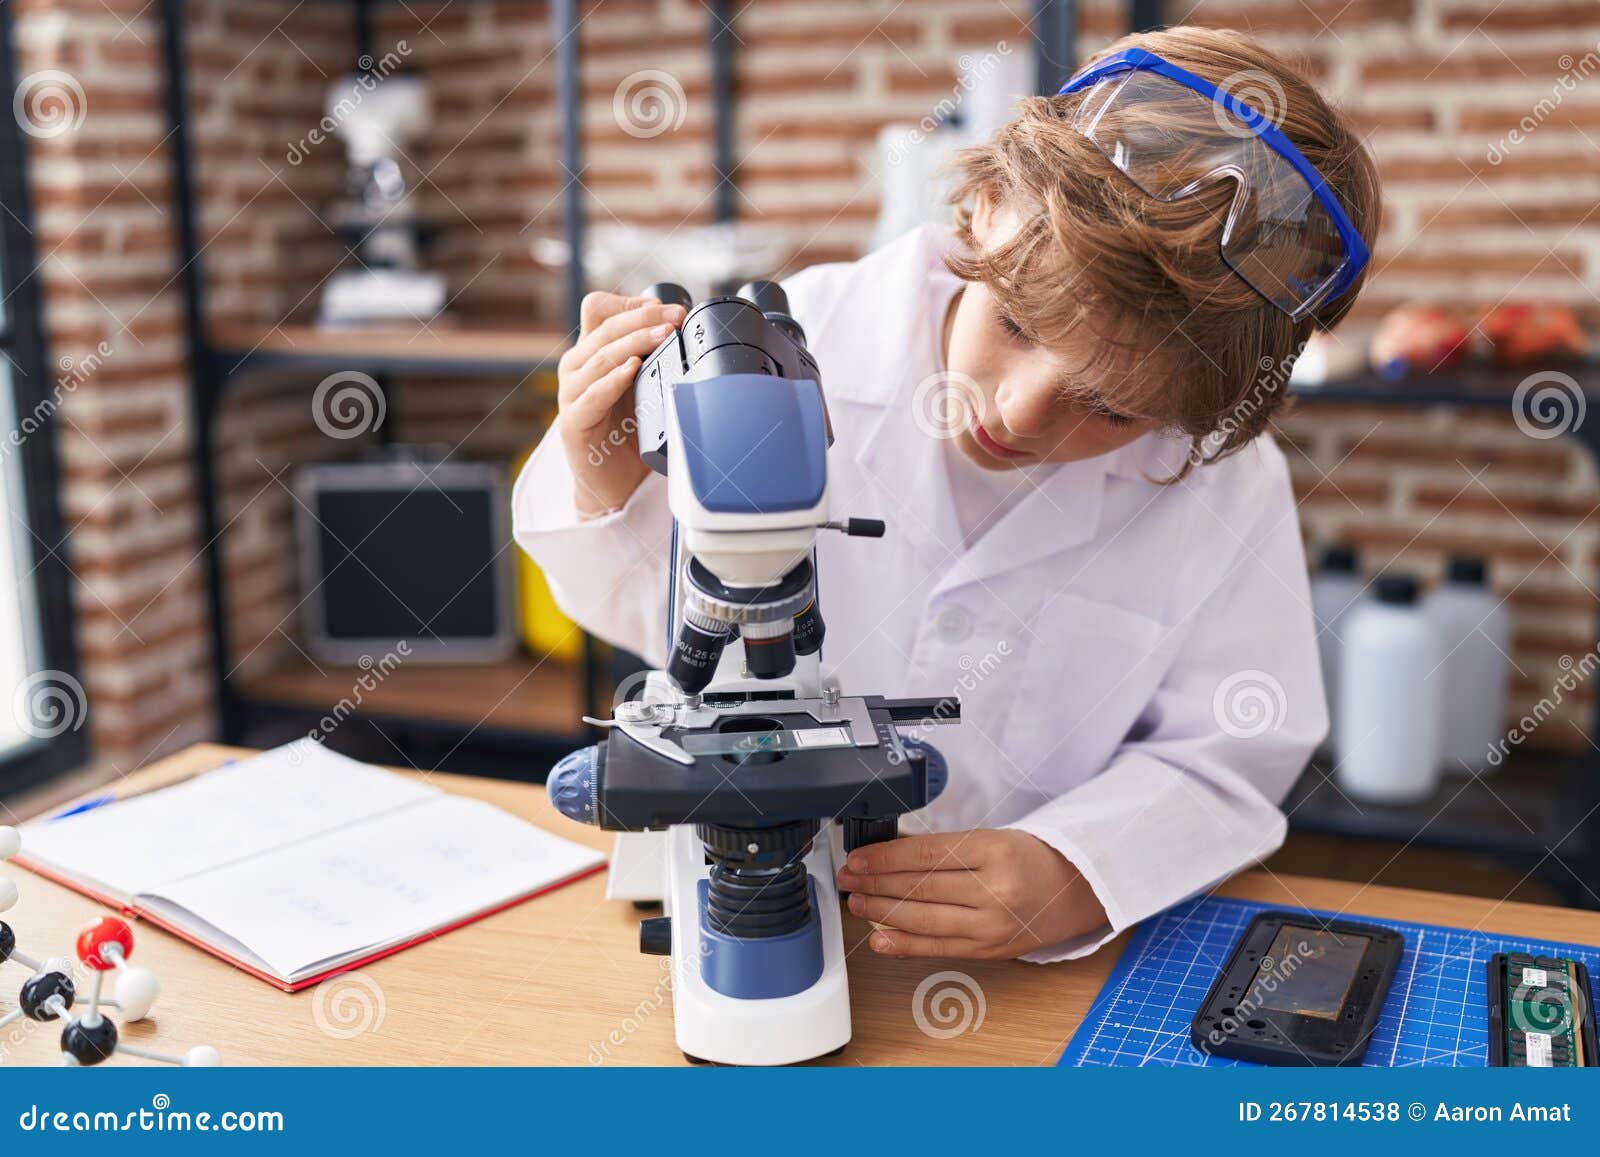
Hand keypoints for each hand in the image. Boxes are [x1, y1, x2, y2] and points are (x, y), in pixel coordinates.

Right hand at [557, 291, 686, 516]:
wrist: (613, 482)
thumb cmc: (628, 433)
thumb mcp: (644, 385)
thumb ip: (652, 357)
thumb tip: (684, 328)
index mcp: (590, 353)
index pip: (598, 309)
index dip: (629, 303)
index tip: (665, 307)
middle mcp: (577, 368)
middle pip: (604, 327)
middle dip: (643, 318)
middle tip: (675, 318)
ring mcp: (572, 394)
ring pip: (600, 356)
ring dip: (635, 342)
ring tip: (663, 337)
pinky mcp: (573, 423)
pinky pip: (592, 395)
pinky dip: (613, 379)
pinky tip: (632, 371)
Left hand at [837, 829, 1107, 959]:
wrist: (1075, 890)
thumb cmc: (1029, 859)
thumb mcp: (990, 838)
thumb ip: (942, 849)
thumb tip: (889, 854)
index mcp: (994, 851)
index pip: (926, 854)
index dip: (885, 858)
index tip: (858, 857)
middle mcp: (995, 890)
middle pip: (921, 887)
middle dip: (876, 883)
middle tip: (848, 878)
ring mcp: (992, 925)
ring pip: (925, 920)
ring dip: (883, 912)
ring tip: (857, 902)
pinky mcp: (989, 950)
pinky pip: (939, 949)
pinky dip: (905, 945)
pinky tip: (880, 939)